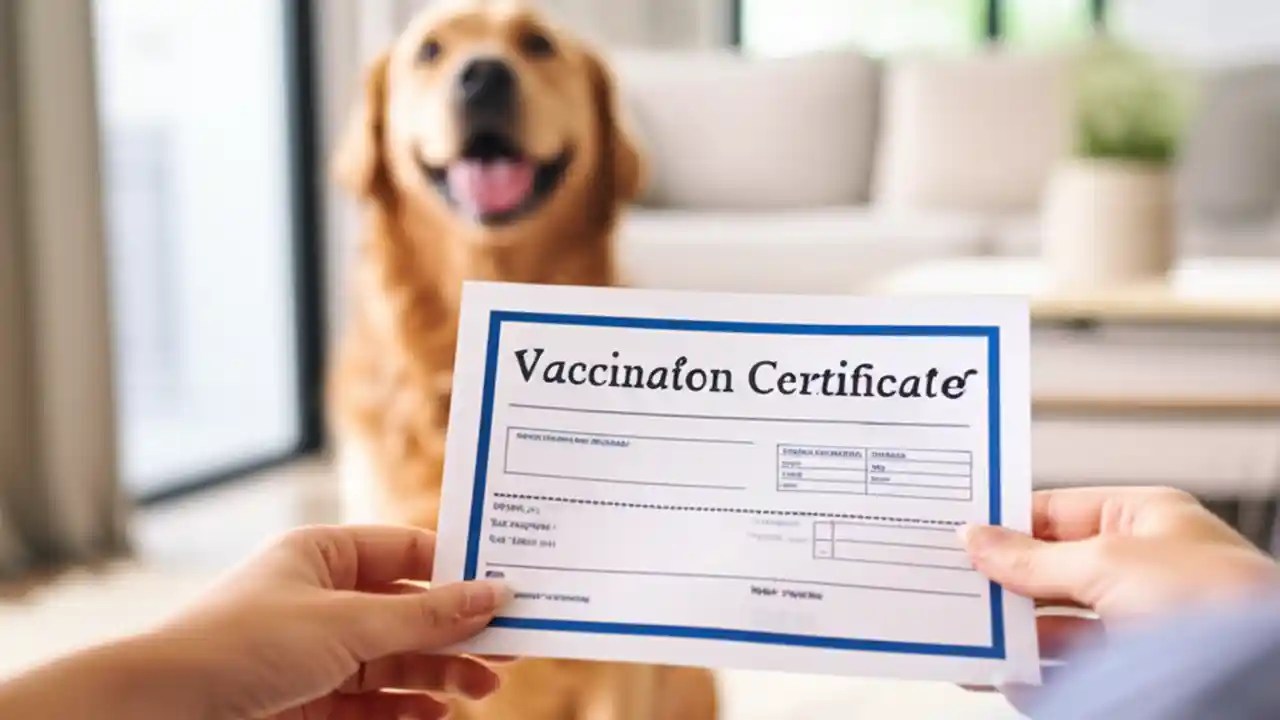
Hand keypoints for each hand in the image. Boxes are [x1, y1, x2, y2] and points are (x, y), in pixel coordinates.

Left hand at [157, 525, 510, 718]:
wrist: (160, 711)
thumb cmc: (245, 644)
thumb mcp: (348, 623)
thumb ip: (427, 614)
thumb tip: (494, 593)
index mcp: (324, 554)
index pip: (409, 551)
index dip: (459, 570)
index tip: (509, 591)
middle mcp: (322, 597)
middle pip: (409, 610)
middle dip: (457, 632)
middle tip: (510, 649)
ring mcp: (314, 650)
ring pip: (395, 658)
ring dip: (440, 673)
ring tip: (484, 689)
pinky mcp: (307, 698)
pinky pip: (370, 701)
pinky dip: (405, 708)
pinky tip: (436, 714)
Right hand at [960, 487, 1276, 702]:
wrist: (1265, 685)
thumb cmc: (1219, 602)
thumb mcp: (1107, 563)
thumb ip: (1032, 558)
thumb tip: (978, 540)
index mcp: (1146, 521)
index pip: (1054, 512)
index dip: (1003, 523)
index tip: (954, 534)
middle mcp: (1141, 569)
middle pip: (1048, 571)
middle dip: (999, 583)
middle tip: (948, 588)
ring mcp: (1137, 623)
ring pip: (1054, 625)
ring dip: (1010, 633)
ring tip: (964, 637)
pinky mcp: (1132, 673)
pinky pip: (1066, 670)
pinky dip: (1031, 674)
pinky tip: (1003, 674)